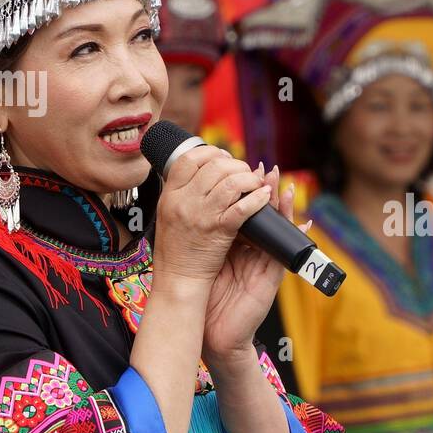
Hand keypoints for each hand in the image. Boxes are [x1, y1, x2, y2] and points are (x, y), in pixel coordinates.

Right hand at [152, 145, 271, 284]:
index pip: (189, 159)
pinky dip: (257, 199)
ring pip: (230, 183)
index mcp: (170, 195)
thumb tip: (205, 173)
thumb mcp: (169, 214)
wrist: (177, 279)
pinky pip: (241, 208)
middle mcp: (183, 201)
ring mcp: (200, 216)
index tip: (223, 157)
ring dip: (249, 179)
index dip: (210, 152)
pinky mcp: (217, 232)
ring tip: (256, 183)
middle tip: (244, 172)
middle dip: (235, 164)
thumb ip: (183, 194)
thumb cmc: (176, 250)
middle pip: (214, 166)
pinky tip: (264, 196)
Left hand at [202, 166, 309, 361]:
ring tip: (281, 184)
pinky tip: (299, 218)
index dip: (241, 190)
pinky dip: (292, 232)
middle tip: (265, 169)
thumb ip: (206, 239)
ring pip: (276, 227)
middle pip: (260, 213)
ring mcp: (264, 261)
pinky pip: (285, 249)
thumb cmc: (205, 299)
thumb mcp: (203, 262)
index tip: (238, 168)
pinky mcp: (273, 275)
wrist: (212, 333)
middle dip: (263, 190)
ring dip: (281, 205)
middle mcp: (251, 249)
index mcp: (233, 244)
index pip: (239, 210)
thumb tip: (196, 210)